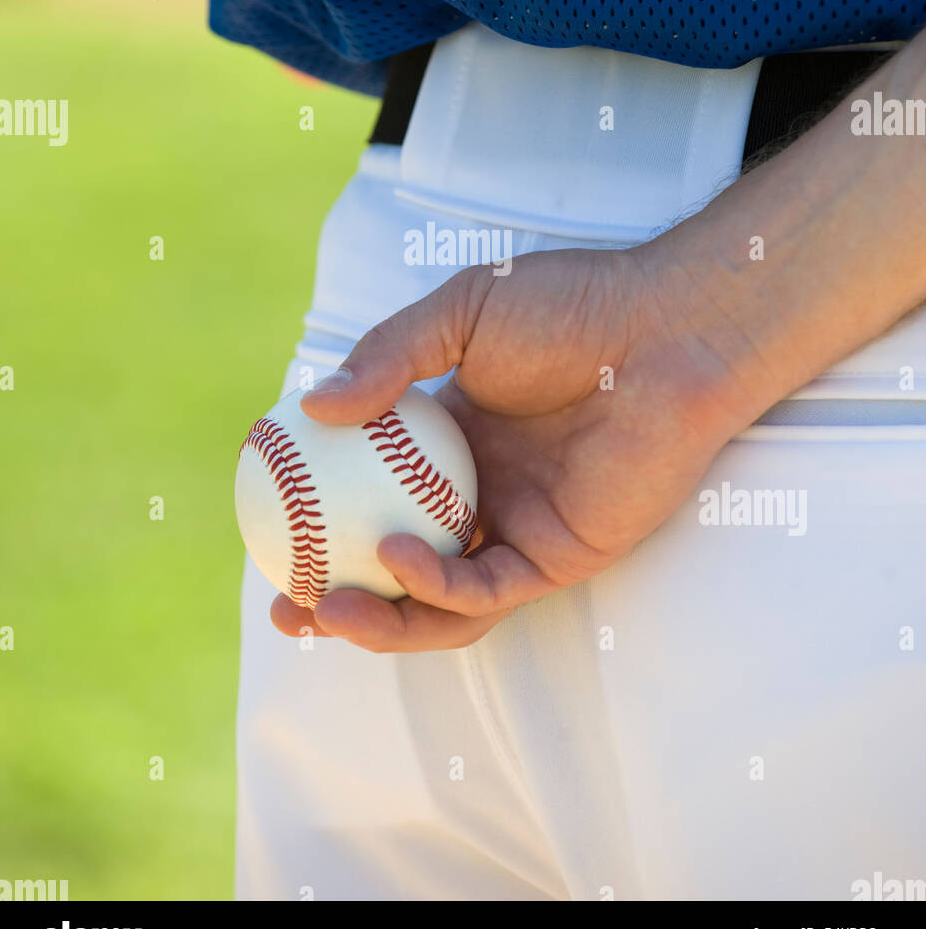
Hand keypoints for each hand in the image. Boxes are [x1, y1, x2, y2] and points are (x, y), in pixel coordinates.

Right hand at [270, 244, 752, 651]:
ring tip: (322, 610)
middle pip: (395, 567)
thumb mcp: (462, 312)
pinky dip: (440, 586)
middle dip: (336, 600)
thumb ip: (389, 357)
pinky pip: (487, 589)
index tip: (262, 525)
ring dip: (380, 620)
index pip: (372, 495)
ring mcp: (518, 527)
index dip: (318, 520)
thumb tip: (312, 406)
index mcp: (450, 440)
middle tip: (285, 604)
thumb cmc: (573, 308)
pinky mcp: (559, 555)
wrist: (665, 330)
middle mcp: (480, 492)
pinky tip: (400, 558)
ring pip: (438, 601)